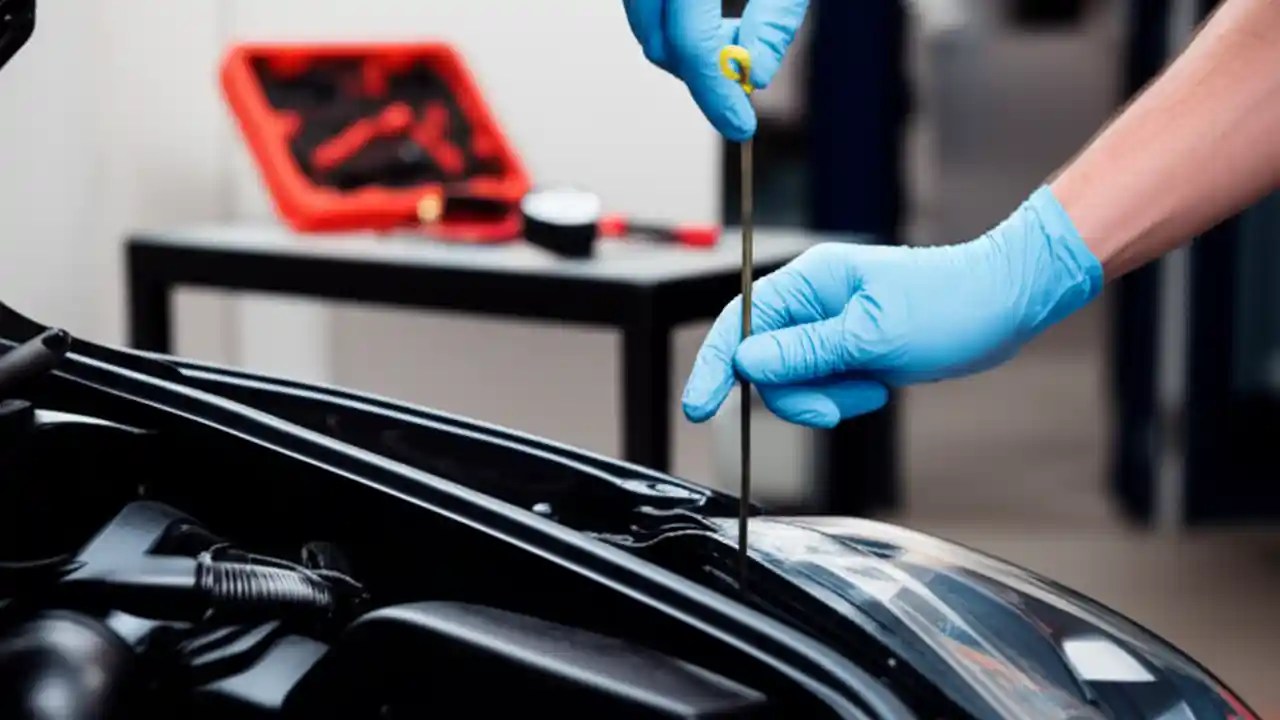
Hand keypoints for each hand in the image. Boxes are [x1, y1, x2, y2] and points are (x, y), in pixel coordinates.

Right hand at [623, 0, 808, 140]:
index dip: (717, 92)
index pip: (692, 42)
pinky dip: (674, 27)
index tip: (740, 125)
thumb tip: (756, 74)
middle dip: (698, 76)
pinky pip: (646, 7)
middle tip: (739, 91)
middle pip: (656, 41)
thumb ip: (779, 16)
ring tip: (733, 48)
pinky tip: (714, 24)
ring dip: (686, 50)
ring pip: (645, 26)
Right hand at [681, 186, 1104, 428]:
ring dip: (828, 397)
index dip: (715, 366)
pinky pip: (823, 384)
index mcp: (808, 281)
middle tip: (837, 405)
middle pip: (764, 362)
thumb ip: (803, 353)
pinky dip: (846, 395)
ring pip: (794, 380)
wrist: (1005, 304)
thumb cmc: (949, 306)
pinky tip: (880, 384)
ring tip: (874, 385)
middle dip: (797, 392)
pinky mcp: (847, 347)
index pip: (739, 324)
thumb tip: (746, 363)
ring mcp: (829, 326)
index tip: (699, 405)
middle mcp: (811, 301)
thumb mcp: (871, 336)